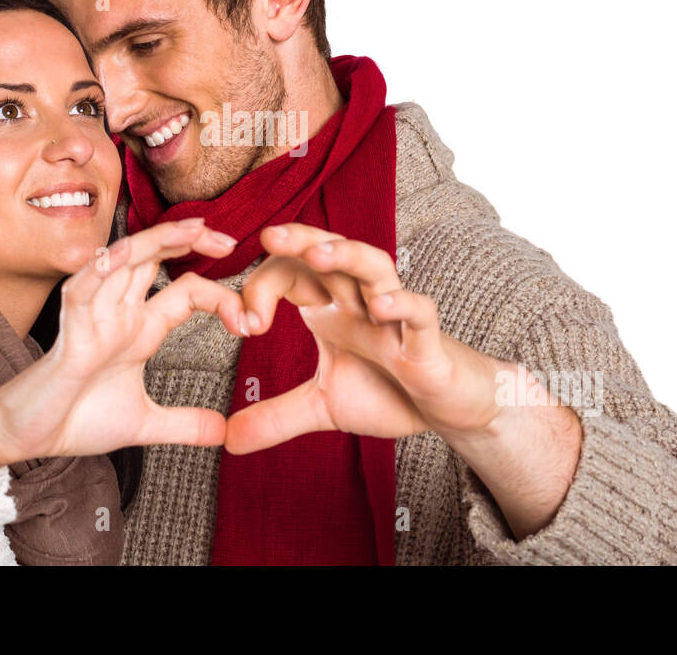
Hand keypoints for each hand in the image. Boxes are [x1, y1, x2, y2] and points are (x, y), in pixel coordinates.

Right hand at [0, 218, 248, 466]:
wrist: (30, 439)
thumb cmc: (76, 420)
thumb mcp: (144, 423)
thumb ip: (183, 424)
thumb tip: (224, 432)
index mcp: (138, 328)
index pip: (185, 291)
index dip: (220, 295)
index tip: (250, 322)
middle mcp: (118, 312)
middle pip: (154, 257)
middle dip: (189, 240)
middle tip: (228, 239)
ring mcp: (92, 316)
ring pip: (123, 261)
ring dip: (156, 241)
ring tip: (192, 230)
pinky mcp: (67, 329)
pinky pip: (83, 288)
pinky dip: (102, 269)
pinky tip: (123, 257)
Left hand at [224, 223, 502, 454]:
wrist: (447, 410)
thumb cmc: (390, 393)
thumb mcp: (323, 407)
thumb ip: (276, 418)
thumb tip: (228, 440)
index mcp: (332, 309)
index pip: (291, 274)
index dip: (261, 290)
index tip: (242, 326)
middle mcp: (360, 302)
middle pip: (331, 252)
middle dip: (300, 240)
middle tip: (267, 236)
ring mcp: (395, 317)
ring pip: (375, 267)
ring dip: (346, 256)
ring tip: (317, 253)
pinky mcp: (427, 341)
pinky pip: (420, 312)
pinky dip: (402, 304)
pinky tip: (380, 306)